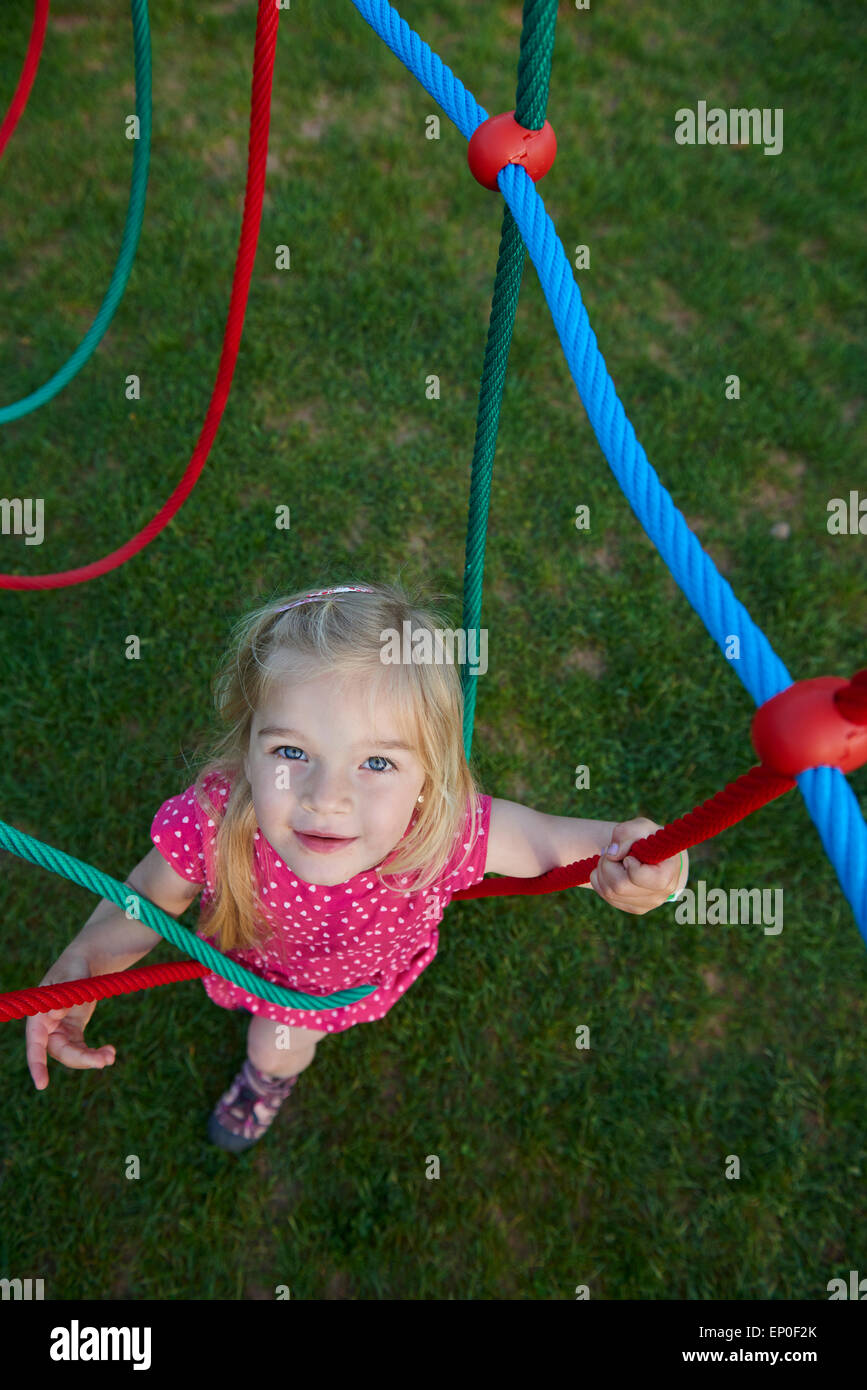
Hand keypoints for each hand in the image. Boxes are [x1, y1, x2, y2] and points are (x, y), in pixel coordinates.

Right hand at [25, 960, 115, 1090]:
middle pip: (59, 1052)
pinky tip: (111, 1052)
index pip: (35, 1043)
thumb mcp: (71, 977)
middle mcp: (46, 1027)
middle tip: (104, 1061)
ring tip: (111, 1056)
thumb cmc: (73, 967)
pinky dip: (95, 1054)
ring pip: (72, 1055)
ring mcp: (60, 1032)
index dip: (37, 1064)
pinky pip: (82, 1050)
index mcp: (39, 1014)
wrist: (83, 965)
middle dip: (81, 1059)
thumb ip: (64, 994)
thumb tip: (53, 1013)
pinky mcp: (73, 1033)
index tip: (42, 1084)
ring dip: (91, 1059)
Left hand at [588, 818, 685, 914]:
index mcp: (668, 875)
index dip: (628, 863)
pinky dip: (600, 879)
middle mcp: (659, 895)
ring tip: (611, 859)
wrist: (653, 855)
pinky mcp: (632, 908)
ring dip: (602, 870)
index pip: (640, 877)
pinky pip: (605, 896)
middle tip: (612, 852)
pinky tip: (609, 869)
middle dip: (608, 864)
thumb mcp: (642, 827)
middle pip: (619, 885)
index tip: (629, 855)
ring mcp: (645, 905)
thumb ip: (627, 833)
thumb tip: (612, 854)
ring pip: (609, 892)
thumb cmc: (649, 839)